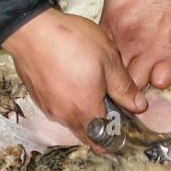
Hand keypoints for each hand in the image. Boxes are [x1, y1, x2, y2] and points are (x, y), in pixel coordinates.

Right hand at [0, 6, 146, 150]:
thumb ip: (125, 87)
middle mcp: (64, 116)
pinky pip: (59, 108)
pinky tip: (73, 79)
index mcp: (85, 111)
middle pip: (87, 134)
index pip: (104, 141)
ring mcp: (48, 107)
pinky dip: (69, 101)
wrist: (31, 29)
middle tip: (111, 100)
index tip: (123, 120)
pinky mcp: (38, 97)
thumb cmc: (70, 40)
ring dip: (84, 111)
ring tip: (91, 84)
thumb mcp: (108, 59)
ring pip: (72, 120)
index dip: (116, 134)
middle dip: (101, 124)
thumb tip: (138, 105)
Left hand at [56, 0, 170, 92]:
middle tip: (116, 74)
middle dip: (111, 77)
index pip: (94, 54)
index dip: (96, 58)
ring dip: (133, 82)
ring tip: (134, 76)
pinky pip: (160, 83)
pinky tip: (156, 69)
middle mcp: (129, 41)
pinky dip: (158, 80)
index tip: (101, 57)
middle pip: (112, 75)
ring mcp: (151, 51)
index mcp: (111, 23)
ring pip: (134, 84)